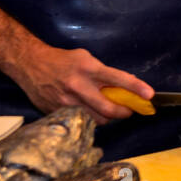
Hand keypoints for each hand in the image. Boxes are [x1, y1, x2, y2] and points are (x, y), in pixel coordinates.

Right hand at [9, 44, 152, 123]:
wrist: (30, 64)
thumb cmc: (62, 60)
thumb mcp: (86, 58)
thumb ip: (104, 72)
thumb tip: (125, 85)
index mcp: (87, 68)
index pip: (117, 79)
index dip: (136, 88)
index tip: (150, 95)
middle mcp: (78, 86)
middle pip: (108, 108)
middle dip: (123, 112)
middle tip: (128, 110)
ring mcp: (66, 102)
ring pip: (96, 119)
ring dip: (108, 117)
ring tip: (109, 110)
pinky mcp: (57, 112)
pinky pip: (82, 121)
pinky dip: (91, 119)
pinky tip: (90, 111)